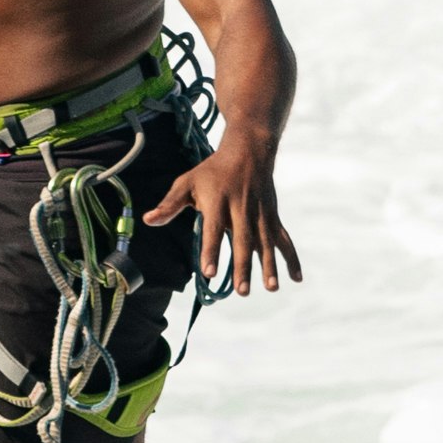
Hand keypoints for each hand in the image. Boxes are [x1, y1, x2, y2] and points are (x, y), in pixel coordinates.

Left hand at [153, 139, 301, 297]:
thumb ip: (169, 204)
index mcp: (217, 201)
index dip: (211, 251)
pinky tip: (295, 278)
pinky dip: (291, 258)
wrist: (248, 150)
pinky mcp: (272, 217)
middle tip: (242, 291)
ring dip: (269, 266)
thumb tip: (147, 221)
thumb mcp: (187, 182)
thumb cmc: (212, 171)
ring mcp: (260, 214)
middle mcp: (241, 208)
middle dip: (243, 266)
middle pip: (242, 241)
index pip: (212, 230)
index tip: (209, 273)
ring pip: (265, 243)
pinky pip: (284, 239)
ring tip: (270, 288)